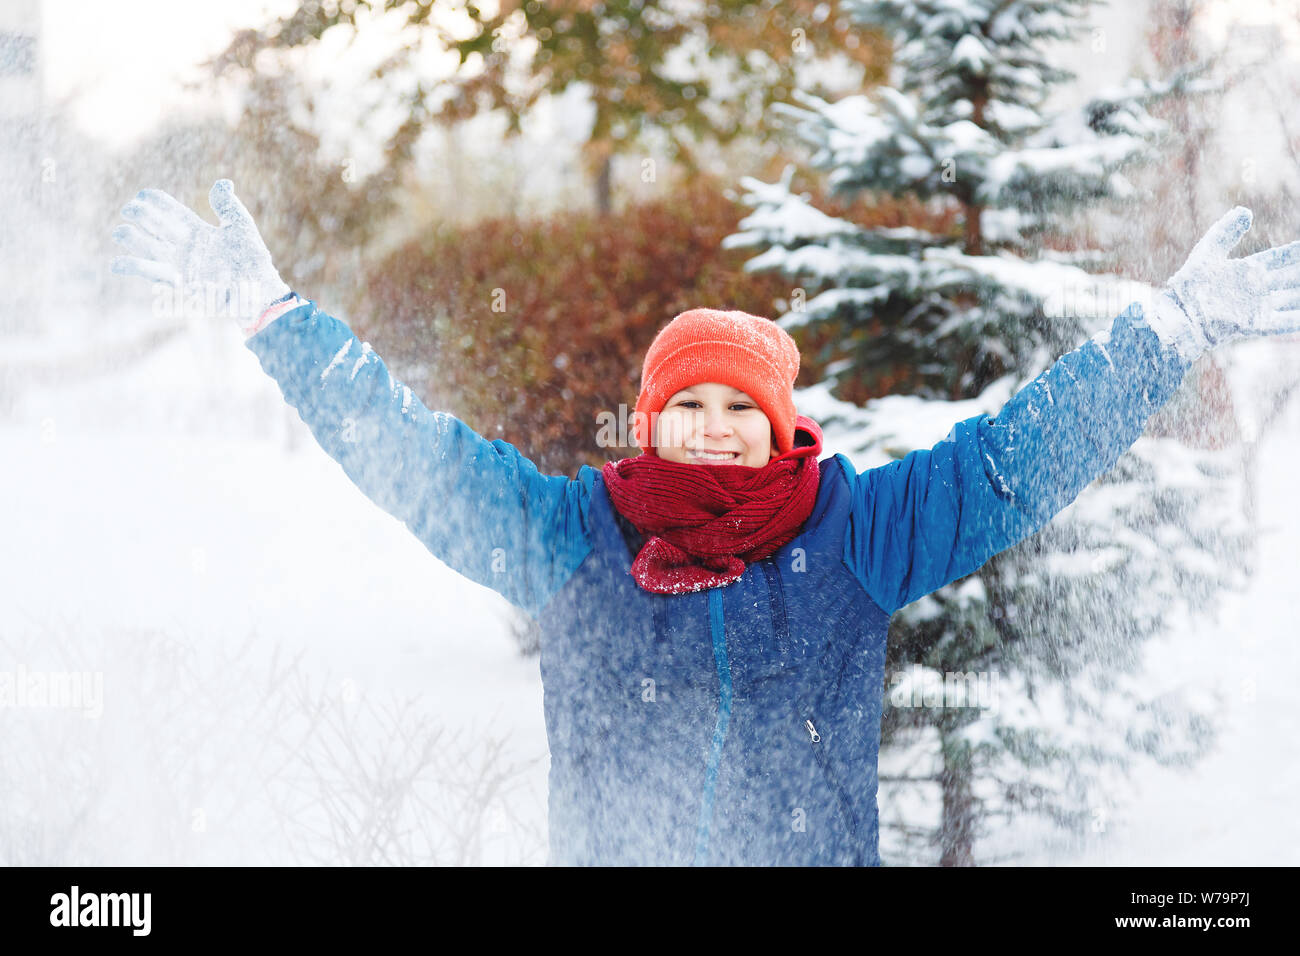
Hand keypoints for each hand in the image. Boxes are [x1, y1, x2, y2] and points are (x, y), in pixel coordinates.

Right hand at [111, 179, 290, 330]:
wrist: (260, 288)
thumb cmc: (253, 259)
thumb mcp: (241, 227)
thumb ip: (228, 206)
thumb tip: (223, 183)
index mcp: (197, 232)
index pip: (171, 213)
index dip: (156, 202)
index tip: (143, 194)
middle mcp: (185, 248)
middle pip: (156, 229)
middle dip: (141, 218)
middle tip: (129, 209)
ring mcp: (181, 265)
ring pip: (150, 251)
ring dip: (133, 242)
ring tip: (120, 232)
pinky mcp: (181, 283)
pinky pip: (154, 276)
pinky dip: (137, 269)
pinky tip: (117, 263)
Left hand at [1145, 206, 1299, 361]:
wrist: (1179, 314)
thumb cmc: (1189, 283)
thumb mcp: (1207, 252)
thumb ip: (1226, 232)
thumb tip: (1247, 211)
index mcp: (1247, 272)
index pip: (1279, 259)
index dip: (1294, 254)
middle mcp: (1256, 290)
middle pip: (1290, 279)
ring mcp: (1256, 308)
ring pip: (1290, 300)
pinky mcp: (1252, 325)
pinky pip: (1280, 322)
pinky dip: (1294, 319)